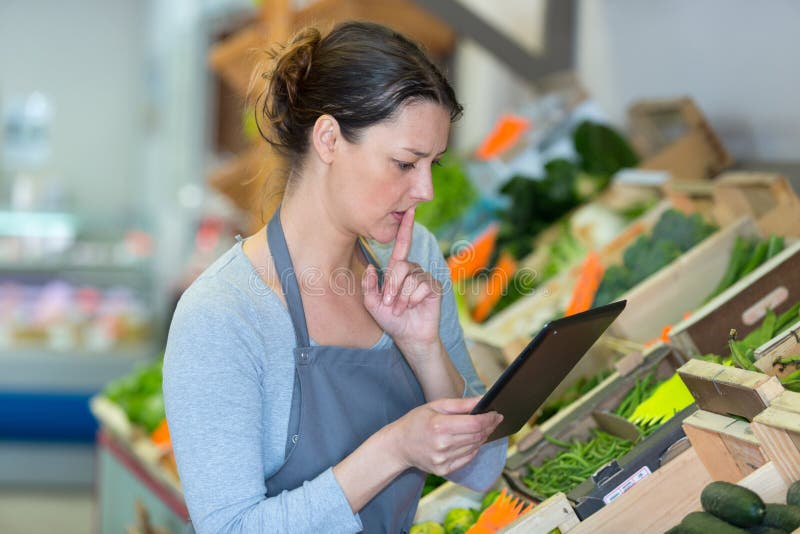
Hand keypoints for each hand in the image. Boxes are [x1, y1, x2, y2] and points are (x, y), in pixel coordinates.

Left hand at [363, 207, 441, 353]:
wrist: (408, 335)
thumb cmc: (391, 318)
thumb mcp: (372, 303)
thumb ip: (369, 286)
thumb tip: (372, 268)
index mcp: (397, 270)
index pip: (402, 245)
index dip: (405, 228)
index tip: (410, 210)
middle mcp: (412, 270)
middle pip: (400, 265)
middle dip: (392, 287)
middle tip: (389, 303)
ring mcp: (424, 277)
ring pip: (410, 278)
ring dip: (401, 297)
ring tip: (401, 308)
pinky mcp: (434, 287)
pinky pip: (422, 286)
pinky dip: (413, 299)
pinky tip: (413, 307)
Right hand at [385, 397, 502, 475]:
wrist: (398, 445)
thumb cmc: (417, 421)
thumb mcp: (436, 406)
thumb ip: (462, 404)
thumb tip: (484, 400)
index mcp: (439, 426)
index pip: (474, 424)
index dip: (489, 419)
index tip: (497, 413)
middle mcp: (441, 445)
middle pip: (477, 436)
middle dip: (489, 426)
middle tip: (494, 419)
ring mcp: (442, 460)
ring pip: (474, 447)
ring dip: (482, 437)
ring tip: (482, 428)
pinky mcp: (443, 470)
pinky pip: (467, 458)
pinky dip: (473, 448)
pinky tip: (471, 440)